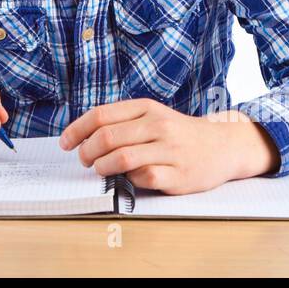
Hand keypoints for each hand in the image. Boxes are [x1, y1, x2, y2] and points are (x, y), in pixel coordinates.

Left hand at [57, 98, 247, 194]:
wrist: (223, 146)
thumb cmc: (178, 133)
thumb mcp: (152, 116)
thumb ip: (122, 122)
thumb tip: (83, 137)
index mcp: (146, 107)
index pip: (101, 115)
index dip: (77, 130)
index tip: (65, 143)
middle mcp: (158, 125)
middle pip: (107, 137)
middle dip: (86, 152)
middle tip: (84, 160)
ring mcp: (169, 150)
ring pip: (121, 158)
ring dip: (103, 167)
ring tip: (101, 170)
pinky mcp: (178, 175)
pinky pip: (143, 178)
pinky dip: (129, 180)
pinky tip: (131, 178)